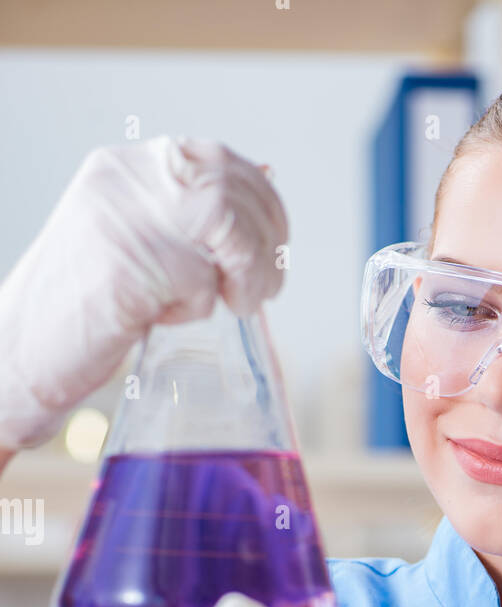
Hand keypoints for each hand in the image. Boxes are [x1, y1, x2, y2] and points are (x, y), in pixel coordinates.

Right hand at [0, 137, 287, 451]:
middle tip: (264, 290)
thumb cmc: (80, 310)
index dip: (263, 203)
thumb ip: (183, 221)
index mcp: (125, 168)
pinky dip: (198, 308)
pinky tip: (164, 319)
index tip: (277, 246)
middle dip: (266, 242)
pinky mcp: (129, 268)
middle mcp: (124, 182)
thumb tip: (264, 192)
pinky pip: (200, 283)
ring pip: (227, 226)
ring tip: (239, 303)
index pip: (217, 159)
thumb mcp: (132, 244)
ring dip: (250, 271)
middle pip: (230, 189)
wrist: (17, 353)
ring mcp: (125, 221)